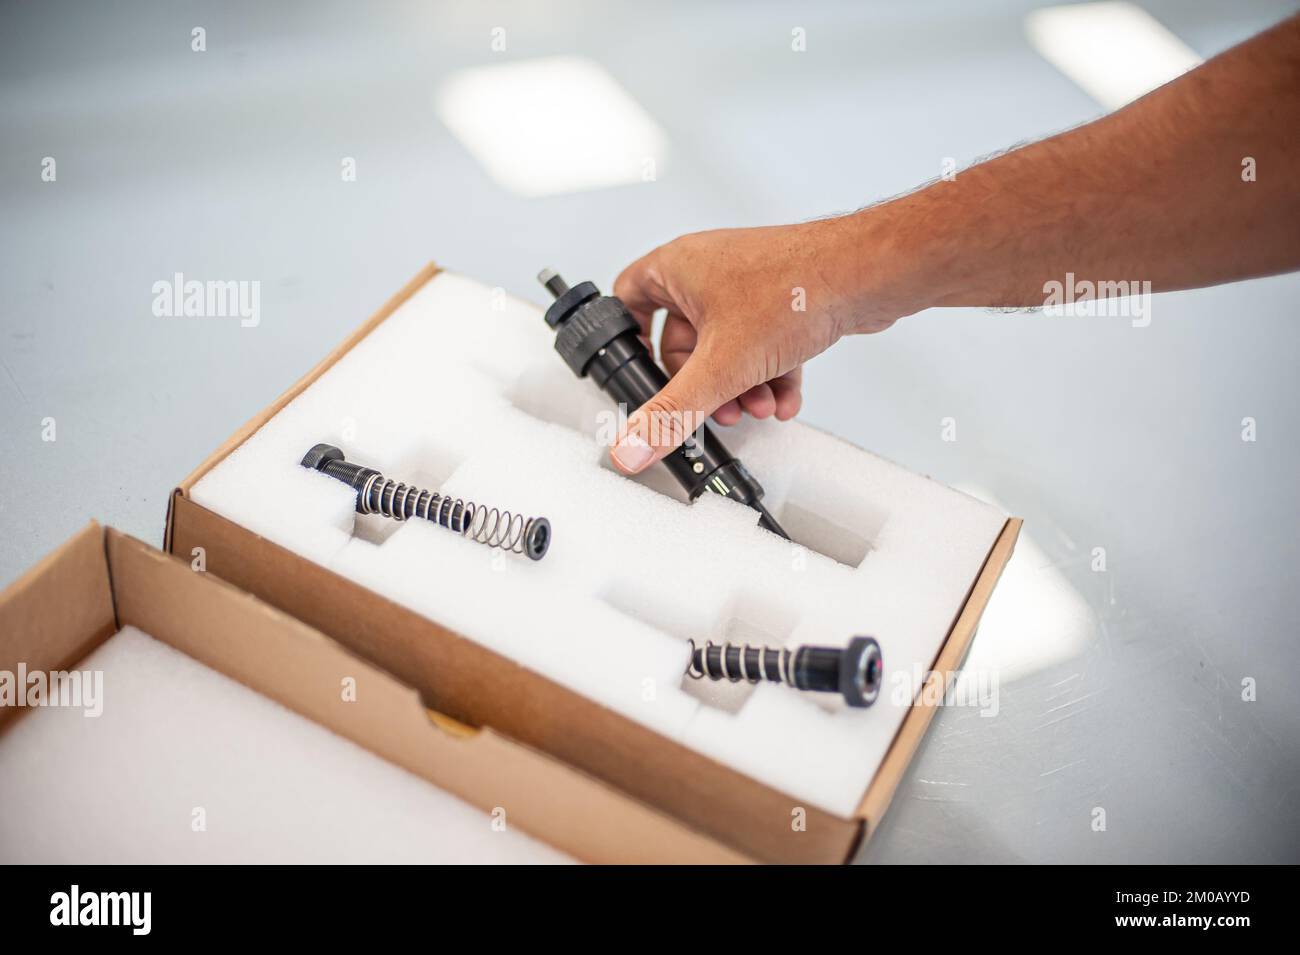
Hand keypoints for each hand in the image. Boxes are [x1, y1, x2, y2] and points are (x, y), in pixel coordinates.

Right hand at [609, 218, 902, 473]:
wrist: (867, 276)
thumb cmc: (796, 287)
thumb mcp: (720, 367)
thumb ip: (672, 414)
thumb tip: (632, 446)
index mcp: (677, 267)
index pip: (628, 298)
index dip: (628, 340)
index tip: (637, 376)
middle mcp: (708, 271)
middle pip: (681, 339)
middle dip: (701, 383)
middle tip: (714, 408)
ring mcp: (746, 286)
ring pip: (725, 348)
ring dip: (739, 387)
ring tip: (756, 407)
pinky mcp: (779, 302)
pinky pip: (760, 346)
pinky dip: (768, 376)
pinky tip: (781, 400)